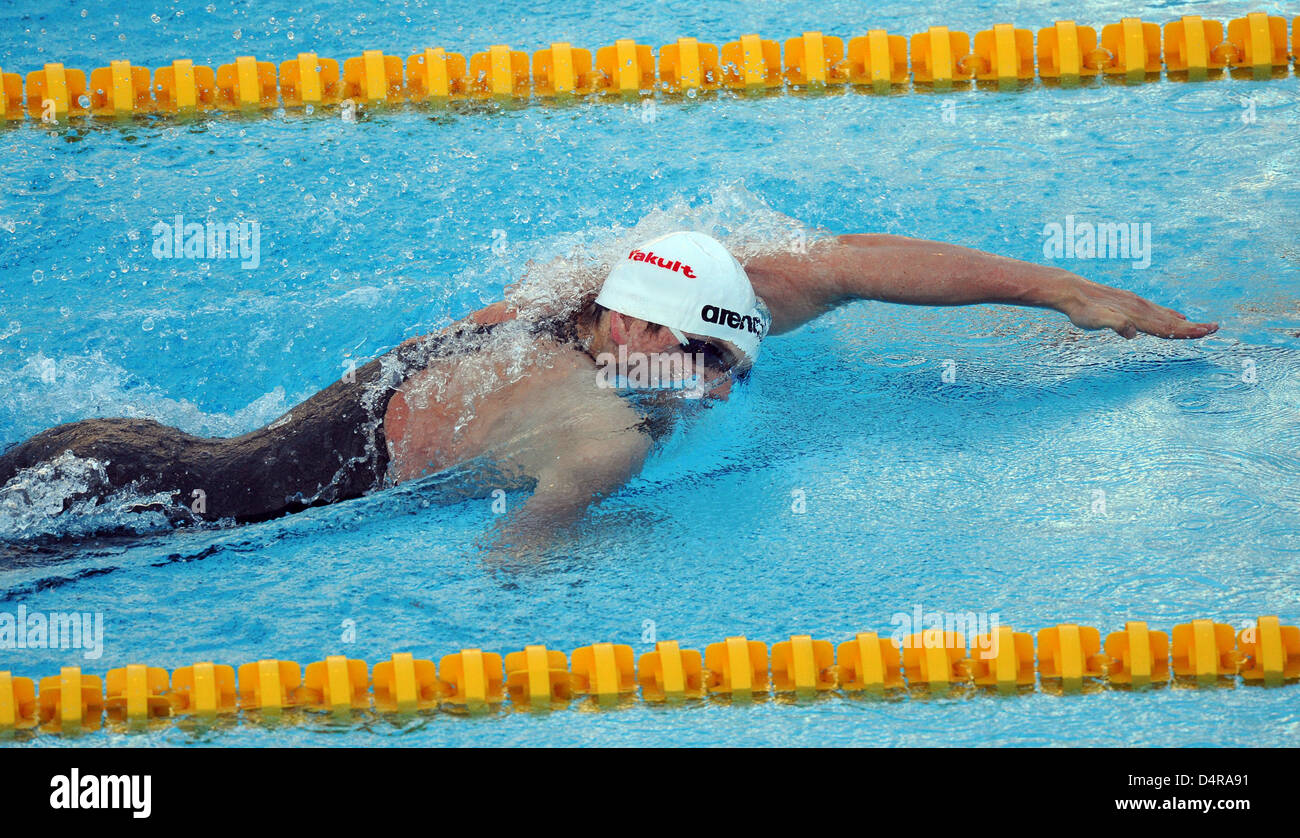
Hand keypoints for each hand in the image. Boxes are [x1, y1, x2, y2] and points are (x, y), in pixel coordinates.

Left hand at [1063, 278, 1217, 339]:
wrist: (1071, 291)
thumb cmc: (1082, 310)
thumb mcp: (1095, 321)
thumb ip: (1114, 324)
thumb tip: (1132, 333)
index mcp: (1135, 316)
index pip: (1166, 327)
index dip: (1187, 331)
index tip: (1207, 332)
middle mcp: (1139, 308)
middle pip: (1171, 321)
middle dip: (1193, 327)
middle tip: (1216, 329)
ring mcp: (1135, 304)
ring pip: (1165, 315)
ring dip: (1184, 322)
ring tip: (1201, 326)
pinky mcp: (1129, 302)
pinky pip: (1155, 311)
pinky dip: (1168, 315)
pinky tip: (1174, 317)